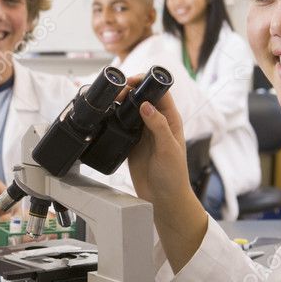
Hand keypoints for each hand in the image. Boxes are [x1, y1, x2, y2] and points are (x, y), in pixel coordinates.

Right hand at [123, 76, 207, 271]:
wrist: (164, 199)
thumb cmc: (174, 176)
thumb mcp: (168, 149)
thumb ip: (158, 126)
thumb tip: (147, 105)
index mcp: (170, 120)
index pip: (160, 93)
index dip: (146, 83)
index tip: (132, 81)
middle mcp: (157, 123)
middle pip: (142, 98)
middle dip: (129, 91)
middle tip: (116, 93)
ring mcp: (143, 133)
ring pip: (130, 111)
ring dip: (120, 104)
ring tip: (109, 102)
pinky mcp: (132, 144)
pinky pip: (121, 126)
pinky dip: (114, 120)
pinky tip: (106, 118)